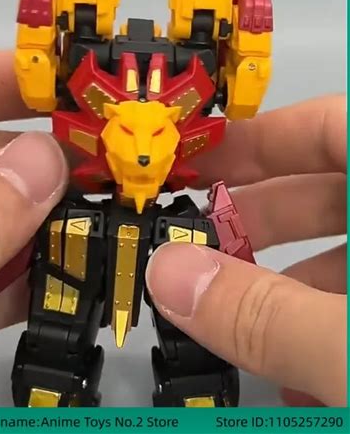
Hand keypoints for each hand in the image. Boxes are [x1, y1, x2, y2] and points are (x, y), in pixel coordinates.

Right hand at [146, 95, 346, 406]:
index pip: (329, 125)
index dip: (256, 139)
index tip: (191, 164)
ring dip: (285, 287)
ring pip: (346, 257)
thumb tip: (168, 278)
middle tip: (190, 243)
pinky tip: (295, 376)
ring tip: (228, 322)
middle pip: (331, 189)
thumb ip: (267, 314)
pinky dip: (327, 330)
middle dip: (254, 219)